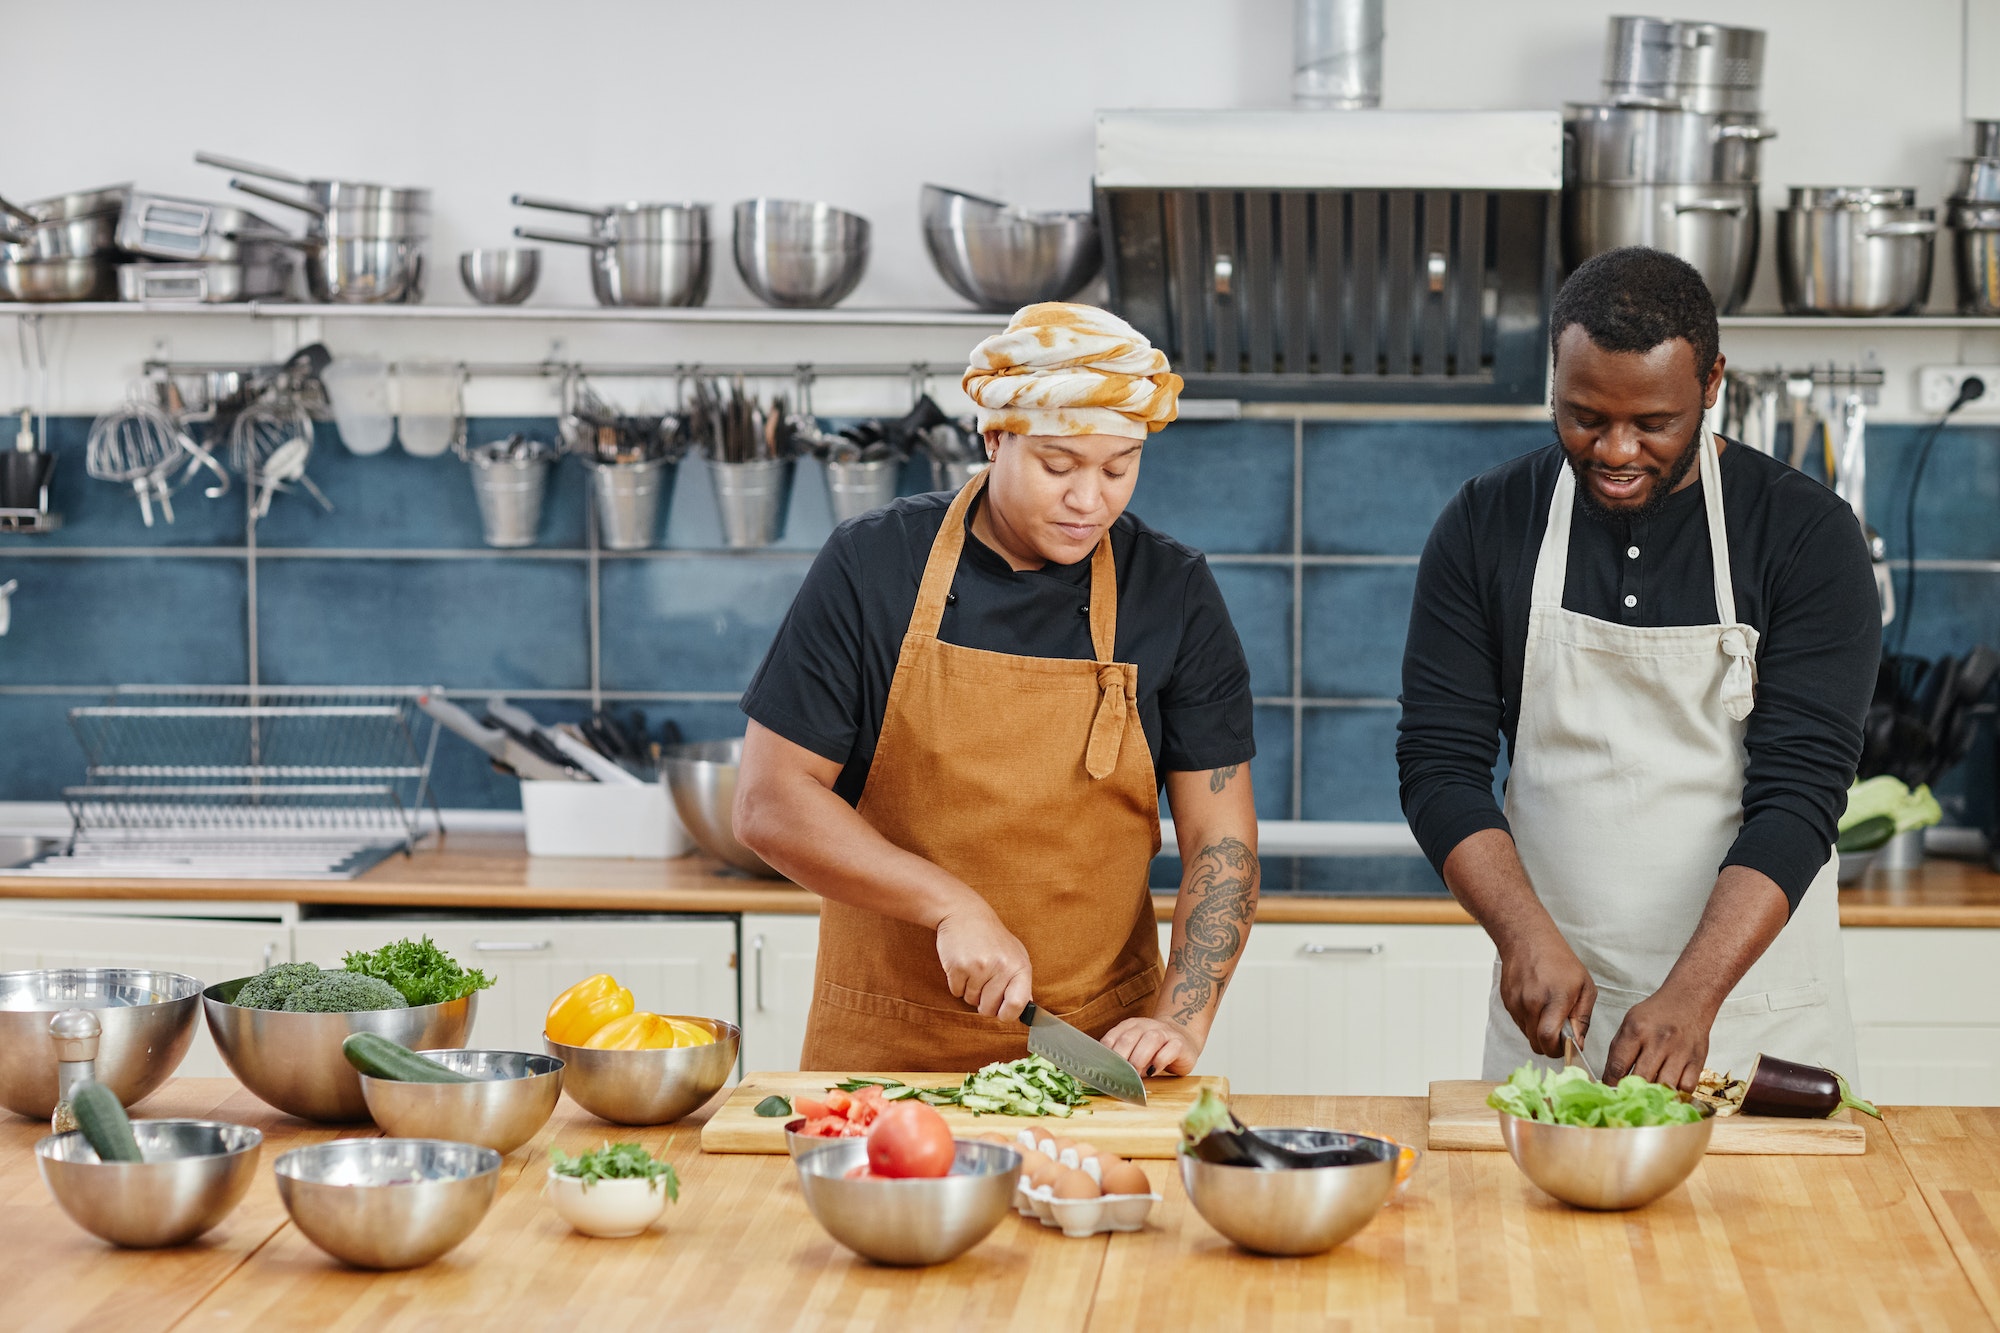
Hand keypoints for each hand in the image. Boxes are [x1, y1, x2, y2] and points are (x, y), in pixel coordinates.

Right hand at [934, 905, 1032, 1020]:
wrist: (964, 913)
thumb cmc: (991, 937)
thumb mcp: (1015, 953)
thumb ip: (1021, 981)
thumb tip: (1027, 1007)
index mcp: (1019, 966)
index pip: (1018, 1004)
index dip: (1008, 1015)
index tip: (1001, 1012)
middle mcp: (1001, 967)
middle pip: (989, 1009)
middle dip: (983, 1003)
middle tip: (982, 983)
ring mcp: (979, 967)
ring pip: (970, 1001)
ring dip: (969, 991)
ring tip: (973, 968)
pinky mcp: (959, 967)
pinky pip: (955, 992)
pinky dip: (956, 984)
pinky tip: (962, 966)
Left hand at [1102, 1016, 1201, 1076]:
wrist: (1182, 1039)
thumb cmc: (1154, 1050)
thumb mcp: (1134, 1051)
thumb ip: (1122, 1059)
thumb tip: (1108, 1076)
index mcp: (1130, 1026)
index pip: (1112, 1037)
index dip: (1107, 1056)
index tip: (1105, 1072)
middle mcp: (1147, 1026)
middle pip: (1129, 1038)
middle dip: (1122, 1059)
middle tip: (1120, 1076)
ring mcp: (1165, 1032)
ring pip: (1150, 1039)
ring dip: (1140, 1059)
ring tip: (1136, 1075)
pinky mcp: (1180, 1043)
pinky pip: (1170, 1049)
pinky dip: (1160, 1061)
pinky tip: (1154, 1071)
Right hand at [1496, 926, 1596, 1058]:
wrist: (1527, 940)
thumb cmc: (1560, 961)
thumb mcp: (1585, 985)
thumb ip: (1582, 1017)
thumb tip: (1579, 1042)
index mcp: (1554, 999)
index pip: (1548, 1038)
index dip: (1558, 1050)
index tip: (1567, 1047)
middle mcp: (1532, 1003)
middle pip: (1537, 1043)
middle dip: (1549, 1047)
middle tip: (1560, 1036)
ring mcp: (1516, 1003)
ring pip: (1527, 1035)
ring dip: (1539, 1034)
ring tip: (1549, 1014)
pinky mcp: (1507, 1002)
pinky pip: (1520, 1023)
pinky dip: (1530, 1022)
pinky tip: (1537, 1005)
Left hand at [1603, 986, 1715, 1092]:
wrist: (1689, 1000)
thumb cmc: (1656, 1013)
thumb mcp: (1630, 1022)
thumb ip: (1619, 1049)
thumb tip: (1609, 1077)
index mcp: (1637, 1030)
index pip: (1618, 1066)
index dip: (1611, 1084)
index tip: (1608, 1094)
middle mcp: (1659, 1041)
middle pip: (1641, 1079)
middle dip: (1631, 1093)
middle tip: (1627, 1101)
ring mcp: (1680, 1052)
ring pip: (1664, 1086)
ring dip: (1655, 1096)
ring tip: (1647, 1099)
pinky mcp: (1697, 1060)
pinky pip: (1686, 1087)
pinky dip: (1676, 1094)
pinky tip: (1669, 1091)